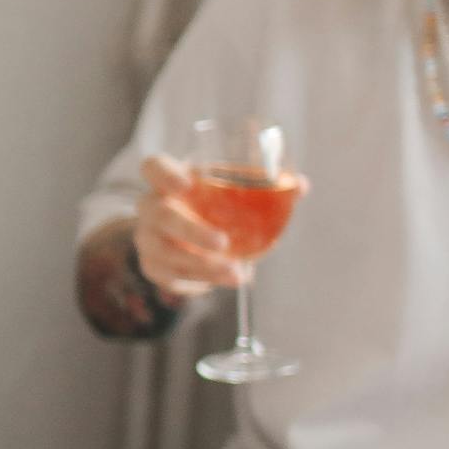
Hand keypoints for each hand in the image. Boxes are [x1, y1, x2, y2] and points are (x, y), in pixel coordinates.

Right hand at [131, 155, 305, 297]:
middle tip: (224, 244)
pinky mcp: (152, 265)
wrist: (186, 234)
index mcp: (170, 179)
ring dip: (201, 266)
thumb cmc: (212, 205)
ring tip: (236, 274)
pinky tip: (220, 281)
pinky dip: (197, 281)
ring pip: (163, 252)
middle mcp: (151, 207)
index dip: (164, 175)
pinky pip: (169, 277)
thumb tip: (301, 186)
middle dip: (191, 232)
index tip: (186, 185)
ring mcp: (147, 238)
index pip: (153, 167)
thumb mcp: (233, 191)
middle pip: (159, 215)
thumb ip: (265, 187)